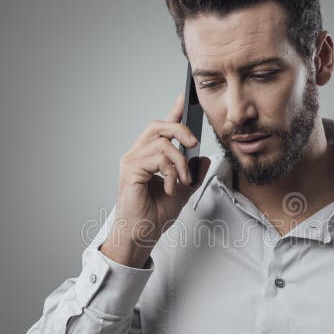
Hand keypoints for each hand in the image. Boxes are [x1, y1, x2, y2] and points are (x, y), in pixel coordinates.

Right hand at [101, 92, 210, 266]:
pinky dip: (170, 172)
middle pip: (158, 125)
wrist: (142, 234)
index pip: (161, 128)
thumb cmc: (154, 215)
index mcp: (148, 157)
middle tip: (193, 144)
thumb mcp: (183, 192)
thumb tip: (203, 159)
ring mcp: (131, 162)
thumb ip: (193, 174)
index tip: (184, 98)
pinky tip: (170, 187)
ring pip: (162, 142)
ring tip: (182, 181)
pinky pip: (157, 159)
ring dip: (180, 162)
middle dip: (181, 130)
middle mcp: (137, 155)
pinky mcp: (130, 171)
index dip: (173, 111)